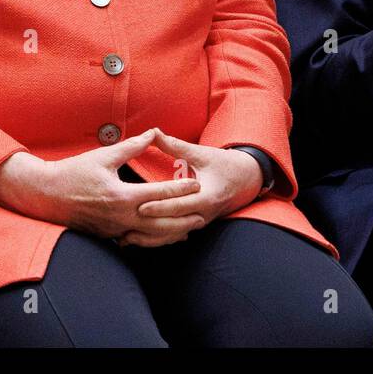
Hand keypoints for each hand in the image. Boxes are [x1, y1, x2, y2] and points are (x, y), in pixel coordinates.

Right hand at [0, 128, 205, 244]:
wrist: (46, 195)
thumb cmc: (73, 173)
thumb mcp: (103, 156)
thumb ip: (130, 147)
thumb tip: (152, 133)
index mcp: (121, 196)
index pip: (158, 194)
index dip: (180, 189)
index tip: (197, 183)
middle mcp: (120, 217)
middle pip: (160, 222)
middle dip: (182, 218)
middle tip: (202, 214)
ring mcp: (114, 229)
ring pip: (149, 236)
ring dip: (171, 233)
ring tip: (189, 228)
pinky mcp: (108, 236)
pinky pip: (136, 240)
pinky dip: (152, 239)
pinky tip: (164, 236)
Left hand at [126, 132, 264, 246]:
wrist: (247, 180)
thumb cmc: (224, 164)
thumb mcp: (202, 154)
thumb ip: (176, 145)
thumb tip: (153, 132)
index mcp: (207, 196)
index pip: (180, 205)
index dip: (160, 206)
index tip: (140, 206)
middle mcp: (204, 214)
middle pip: (174, 225)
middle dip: (149, 227)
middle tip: (125, 226)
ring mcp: (200, 222)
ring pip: (173, 235)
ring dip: (150, 238)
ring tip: (126, 238)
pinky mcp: (195, 225)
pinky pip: (175, 235)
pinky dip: (157, 239)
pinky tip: (138, 240)